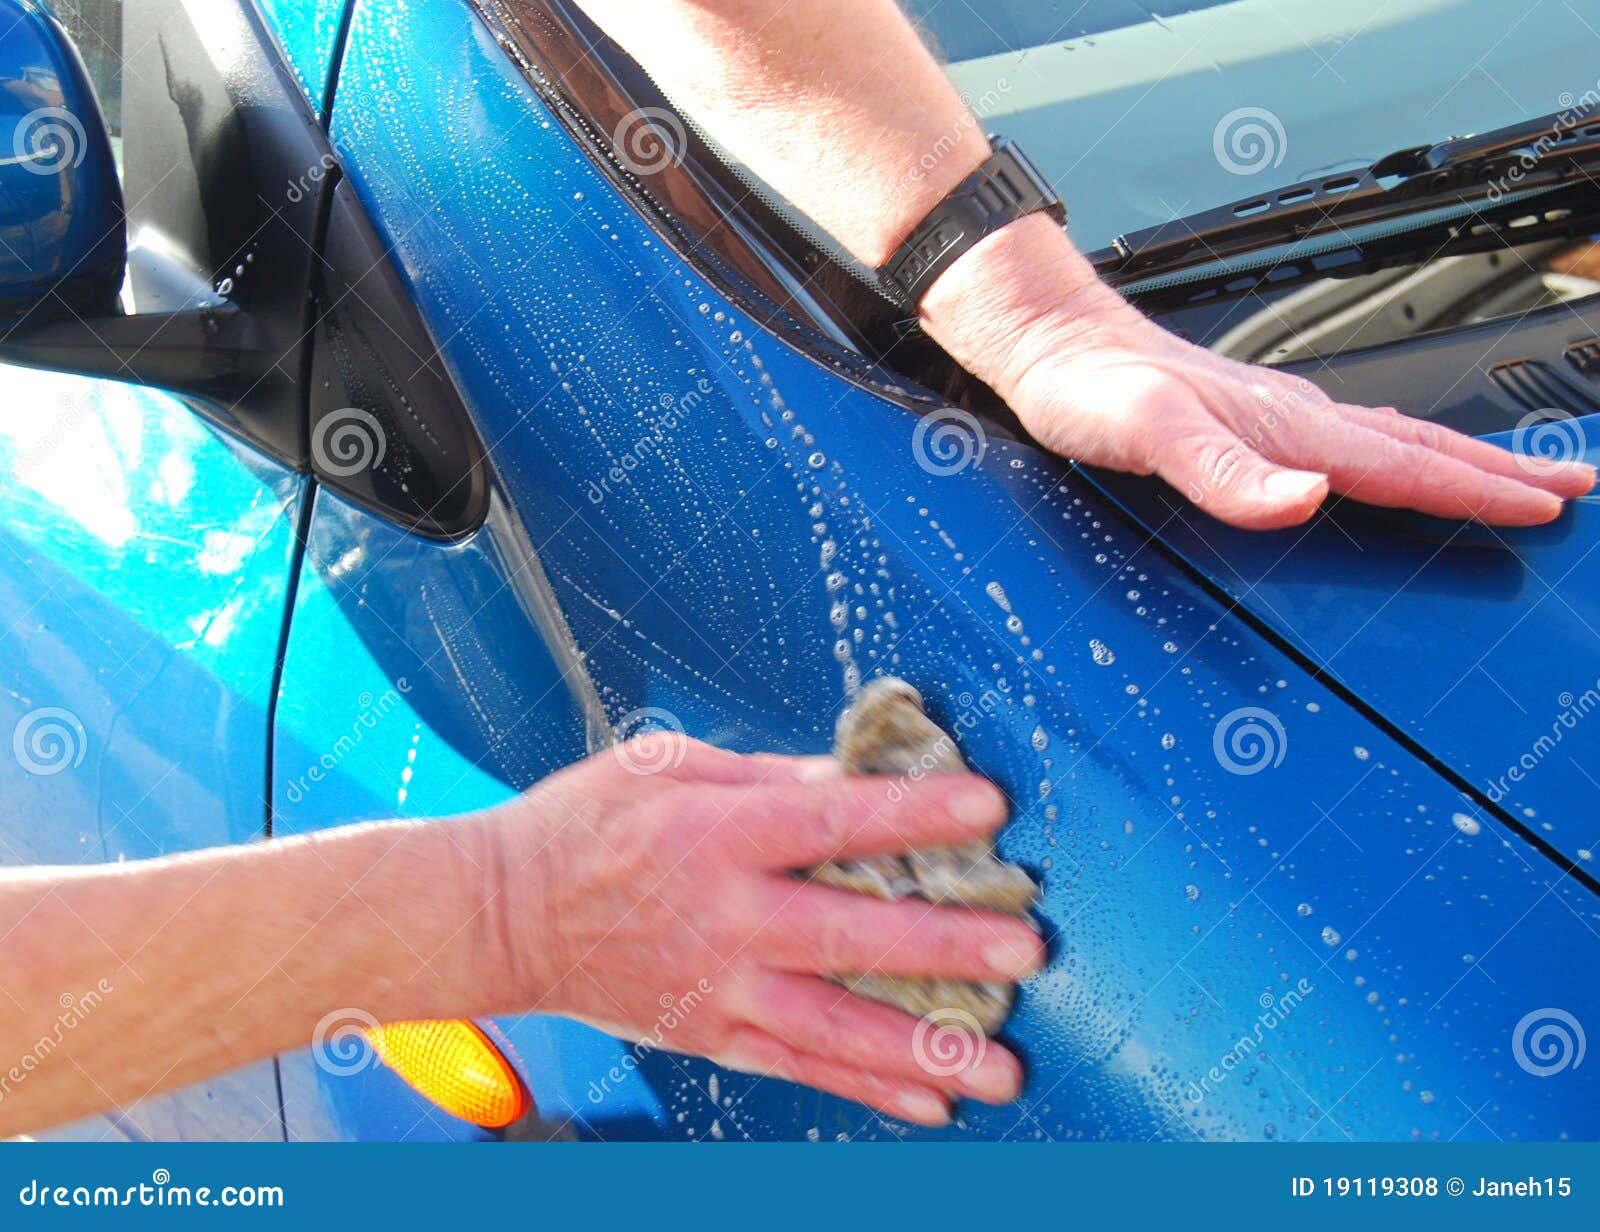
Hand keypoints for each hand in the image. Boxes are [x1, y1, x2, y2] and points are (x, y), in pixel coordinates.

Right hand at [470, 735, 1044, 1127]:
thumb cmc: (580, 825)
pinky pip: (798, 1066)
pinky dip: (864, 1086)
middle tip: (1024, 949)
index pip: (832, 822)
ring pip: (835, 1025)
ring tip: (1000, 1065)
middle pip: (849, 935)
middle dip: (943, 943)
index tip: (987, 808)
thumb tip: (846, 778)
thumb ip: (762, 772)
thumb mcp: (662, 764)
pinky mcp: (712, 1033)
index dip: (912, 814)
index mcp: (717, 833)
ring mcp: (721, 987)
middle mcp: (727, 917)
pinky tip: (929, 1101)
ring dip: (922, 1044)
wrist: (500, 916)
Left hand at [923, 215, 1596, 529]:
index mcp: (1287, 426)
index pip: (1402, 466)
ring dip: (1460, 460)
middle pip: (1420, 446)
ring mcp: (1276, 416)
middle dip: (1500, 471)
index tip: (1543, 507)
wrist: (1050, 344)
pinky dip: (1396, 454)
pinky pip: (1349, 440)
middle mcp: (1293, 417)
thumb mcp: (1148, 434)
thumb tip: (1305, 499)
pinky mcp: (1249, 420)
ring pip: (1392, 440)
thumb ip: (1223, 471)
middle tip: (1574, 485)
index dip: (1475, 491)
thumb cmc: (1087, 390)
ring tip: (1513, 474)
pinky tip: (1386, 464)